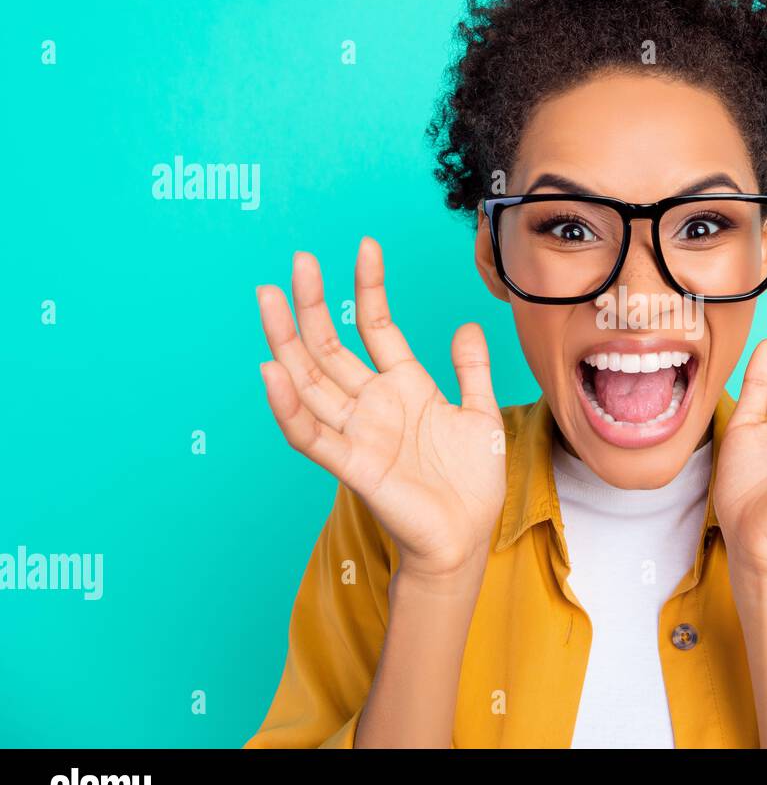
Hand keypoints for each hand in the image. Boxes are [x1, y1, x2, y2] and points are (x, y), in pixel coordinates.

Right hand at [256, 237, 506, 580]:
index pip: (376, 326)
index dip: (369, 288)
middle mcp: (373, 405)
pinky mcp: (352, 466)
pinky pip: (311, 434)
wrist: (466, 538)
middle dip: (312, 305)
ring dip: (287, 341)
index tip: (366, 246)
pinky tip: (272, 371)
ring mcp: (358, 433)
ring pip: (311, 380)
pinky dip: (289, 406)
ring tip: (269, 298)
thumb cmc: (470, 484)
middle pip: (331, 347)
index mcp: (404, 387)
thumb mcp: (480, 414)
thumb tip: (466, 324)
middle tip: (299, 261)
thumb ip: (470, 370)